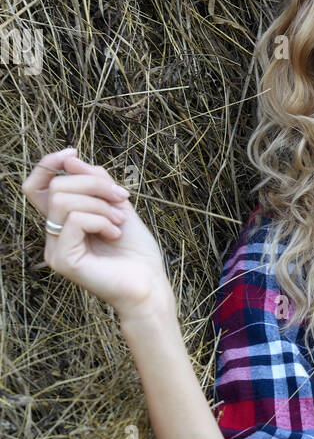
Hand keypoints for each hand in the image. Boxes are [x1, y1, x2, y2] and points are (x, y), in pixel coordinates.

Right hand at [22, 148, 176, 321]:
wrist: (150, 285)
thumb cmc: (136, 251)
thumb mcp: (117, 205)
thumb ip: (96, 182)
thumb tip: (70, 158)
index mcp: (64, 221)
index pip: (37, 186)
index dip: (49, 164)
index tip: (74, 153)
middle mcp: (54, 235)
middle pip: (56, 186)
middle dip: (94, 183)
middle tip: (121, 199)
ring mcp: (56, 249)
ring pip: (64, 200)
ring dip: (100, 203)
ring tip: (119, 221)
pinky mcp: (63, 261)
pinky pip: (74, 220)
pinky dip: (100, 220)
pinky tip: (115, 233)